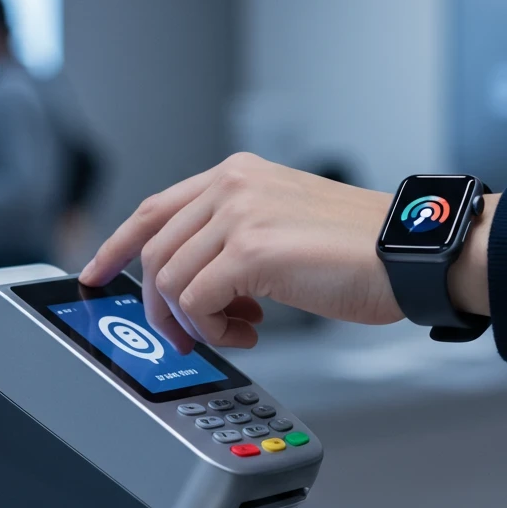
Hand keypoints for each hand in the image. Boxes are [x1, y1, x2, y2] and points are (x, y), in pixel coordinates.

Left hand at [80, 153, 403, 353]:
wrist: (411, 253)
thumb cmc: (360, 248)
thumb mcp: (284, 224)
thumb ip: (234, 240)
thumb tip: (195, 285)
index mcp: (237, 175)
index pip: (154, 208)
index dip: (116, 244)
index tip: (95, 270)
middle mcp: (232, 185)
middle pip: (153, 248)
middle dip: (159, 302)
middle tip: (187, 332)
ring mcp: (240, 213)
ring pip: (169, 278)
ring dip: (192, 320)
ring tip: (236, 329)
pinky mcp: (252, 250)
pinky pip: (195, 300)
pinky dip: (211, 327)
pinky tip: (248, 329)